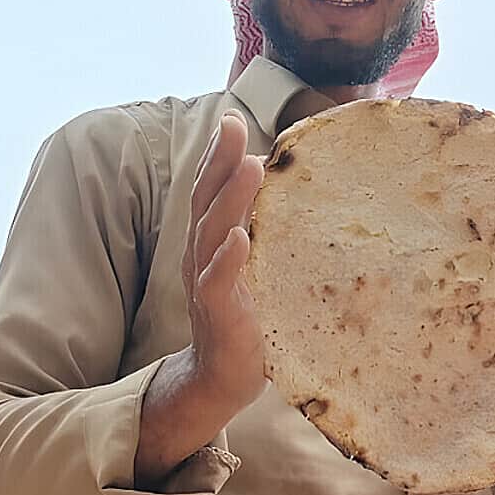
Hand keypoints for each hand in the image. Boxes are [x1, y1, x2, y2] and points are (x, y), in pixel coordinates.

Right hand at [179, 109, 267, 415]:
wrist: (223, 377)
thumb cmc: (247, 312)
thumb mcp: (256, 262)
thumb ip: (262, 225)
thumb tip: (291, 184)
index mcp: (212, 241)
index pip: (210, 189)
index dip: (217, 154)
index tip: (229, 117)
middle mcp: (203, 256)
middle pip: (206, 201)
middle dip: (218, 161)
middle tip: (232, 125)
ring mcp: (208, 284)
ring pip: (212, 234)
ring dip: (230, 199)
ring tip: (248, 167)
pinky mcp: (220, 314)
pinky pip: (219, 283)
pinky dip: (227, 260)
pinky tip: (240, 239)